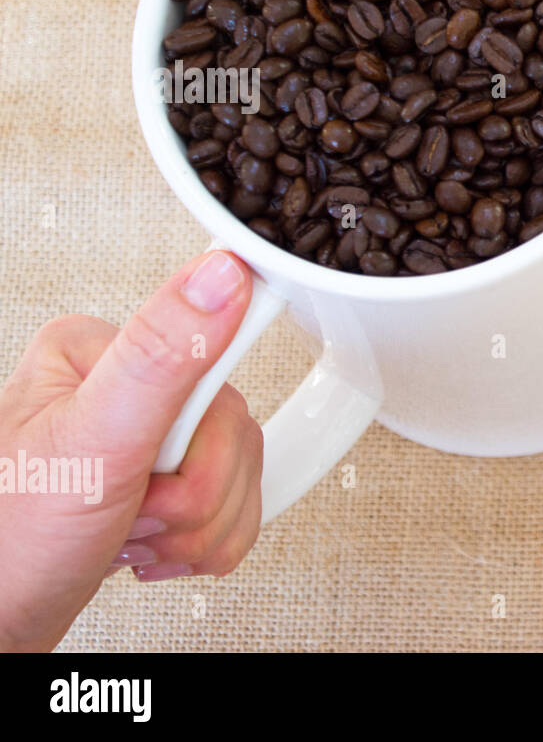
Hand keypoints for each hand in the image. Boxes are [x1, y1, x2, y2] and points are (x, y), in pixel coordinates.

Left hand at [0, 251, 261, 651]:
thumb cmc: (11, 542)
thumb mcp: (92, 441)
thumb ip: (161, 355)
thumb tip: (224, 274)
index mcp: (100, 353)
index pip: (220, 377)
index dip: (205, 450)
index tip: (162, 469)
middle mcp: (122, 385)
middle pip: (236, 434)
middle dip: (196, 502)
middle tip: (134, 513)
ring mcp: (142, 433)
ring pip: (240, 474)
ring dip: (196, 531)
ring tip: (132, 537)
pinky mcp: (158, 477)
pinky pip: (232, 505)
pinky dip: (200, 545)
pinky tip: (147, 547)